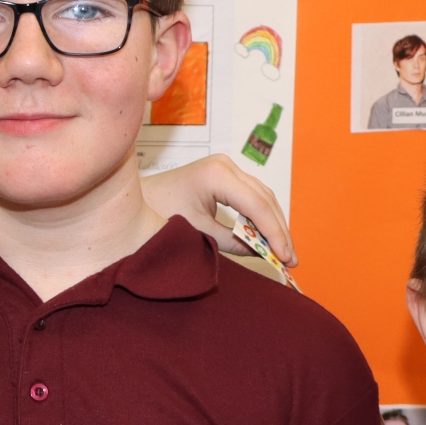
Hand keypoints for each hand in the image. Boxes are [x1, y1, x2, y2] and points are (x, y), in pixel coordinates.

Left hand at [141, 155, 296, 266]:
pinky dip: (262, 218)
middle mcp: (225, 165)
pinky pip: (252, 197)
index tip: (285, 258)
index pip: (257, 206)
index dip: (274, 234)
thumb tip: (262, 253)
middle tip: (291, 260)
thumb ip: (231, 242)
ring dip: (274, 225)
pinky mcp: (225, 176)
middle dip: (279, 231)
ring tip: (284, 253)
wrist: (135, 199)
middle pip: (265, 199)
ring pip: (263, 197)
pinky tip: (269, 239)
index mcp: (216, 175)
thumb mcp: (197, 233)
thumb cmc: (158, 212)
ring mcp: (226, 167)